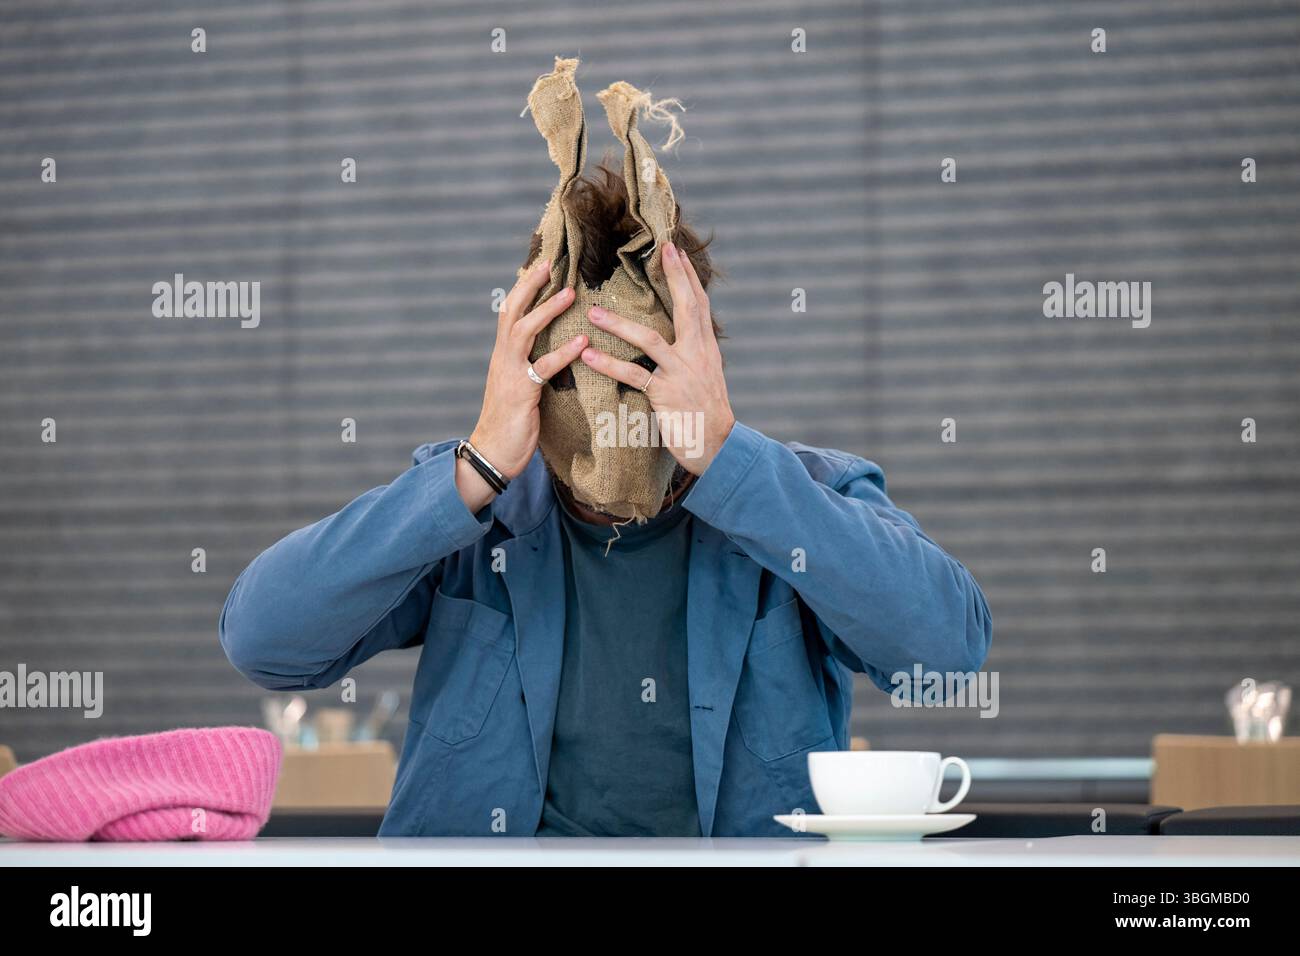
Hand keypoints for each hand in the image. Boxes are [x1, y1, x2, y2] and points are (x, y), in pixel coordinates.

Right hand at [458, 260, 586, 509]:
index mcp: (502, 355)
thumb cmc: (510, 422)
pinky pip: (543, 368)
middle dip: (530, 285)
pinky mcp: (521, 393)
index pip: (509, 312)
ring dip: (547, 310)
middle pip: (512, 311)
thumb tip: (548, 350)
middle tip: (551, 263)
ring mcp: (509, 373)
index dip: (523, 288)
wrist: (492, 454)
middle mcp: (502, 358)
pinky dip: (563, 353)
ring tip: (571, 293)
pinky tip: (582, 343)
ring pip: (524, 331)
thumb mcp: (518, 386)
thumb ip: (529, 365)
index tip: (540, 266)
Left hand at [579, 242, 734, 474]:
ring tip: (593, 312)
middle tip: (660, 249)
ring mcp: (681, 373)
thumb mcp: (704, 376)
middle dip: (674, 277)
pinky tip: (588, 356)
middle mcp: (697, 354)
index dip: (688, 276)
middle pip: (687, 307)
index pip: (699, 304)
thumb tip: (683, 333)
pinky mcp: (665, 394)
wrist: (718, 445)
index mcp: (706, 348)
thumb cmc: (706, 413)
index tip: (676, 250)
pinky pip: (634, 375)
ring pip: (649, 339)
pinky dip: (609, 365)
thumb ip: (692, 353)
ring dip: (619, 324)